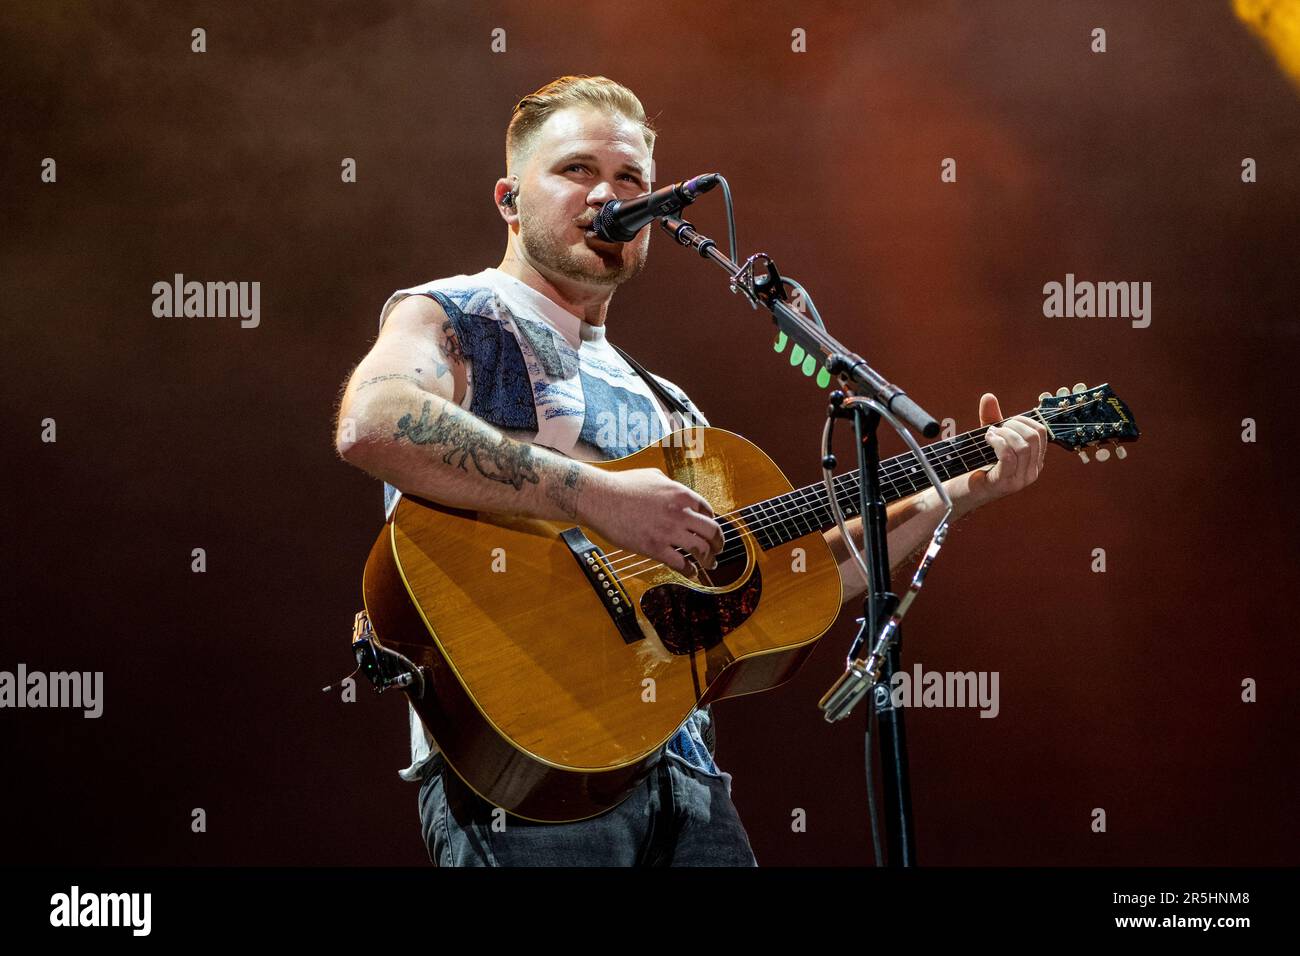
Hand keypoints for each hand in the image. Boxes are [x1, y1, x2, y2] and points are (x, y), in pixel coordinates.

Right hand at [578, 467, 722, 577]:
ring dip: (709, 560)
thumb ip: (670, 484)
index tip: (710, 531)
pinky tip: (691, 573)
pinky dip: (690, 571)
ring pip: (701, 550)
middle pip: (712, 531)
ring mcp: (668, 531)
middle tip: (718, 550)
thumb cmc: (622, 485)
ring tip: (709, 565)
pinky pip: (681, 563)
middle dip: (719, 543)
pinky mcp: (654, 547)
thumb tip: (676, 490)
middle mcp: (680, 512)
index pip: (708, 511)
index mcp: (681, 494)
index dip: (712, 522)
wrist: (600, 498)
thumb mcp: (652, 475)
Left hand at [955, 393, 1048, 512]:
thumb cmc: (975, 466)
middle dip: (1013, 425)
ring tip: (989, 434)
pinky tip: (987, 440)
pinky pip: (1008, 456)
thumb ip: (991, 419)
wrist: (958, 492)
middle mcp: (1032, 472)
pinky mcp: (1004, 483)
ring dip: (1004, 433)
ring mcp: (1020, 480)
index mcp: (1034, 460)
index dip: (1023, 420)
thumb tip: (989, 396)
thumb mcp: (988, 440)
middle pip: (1035, 436)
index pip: (1042, 432)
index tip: (1004, 422)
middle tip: (995, 428)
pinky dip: (997, 442)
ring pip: (1023, 446)